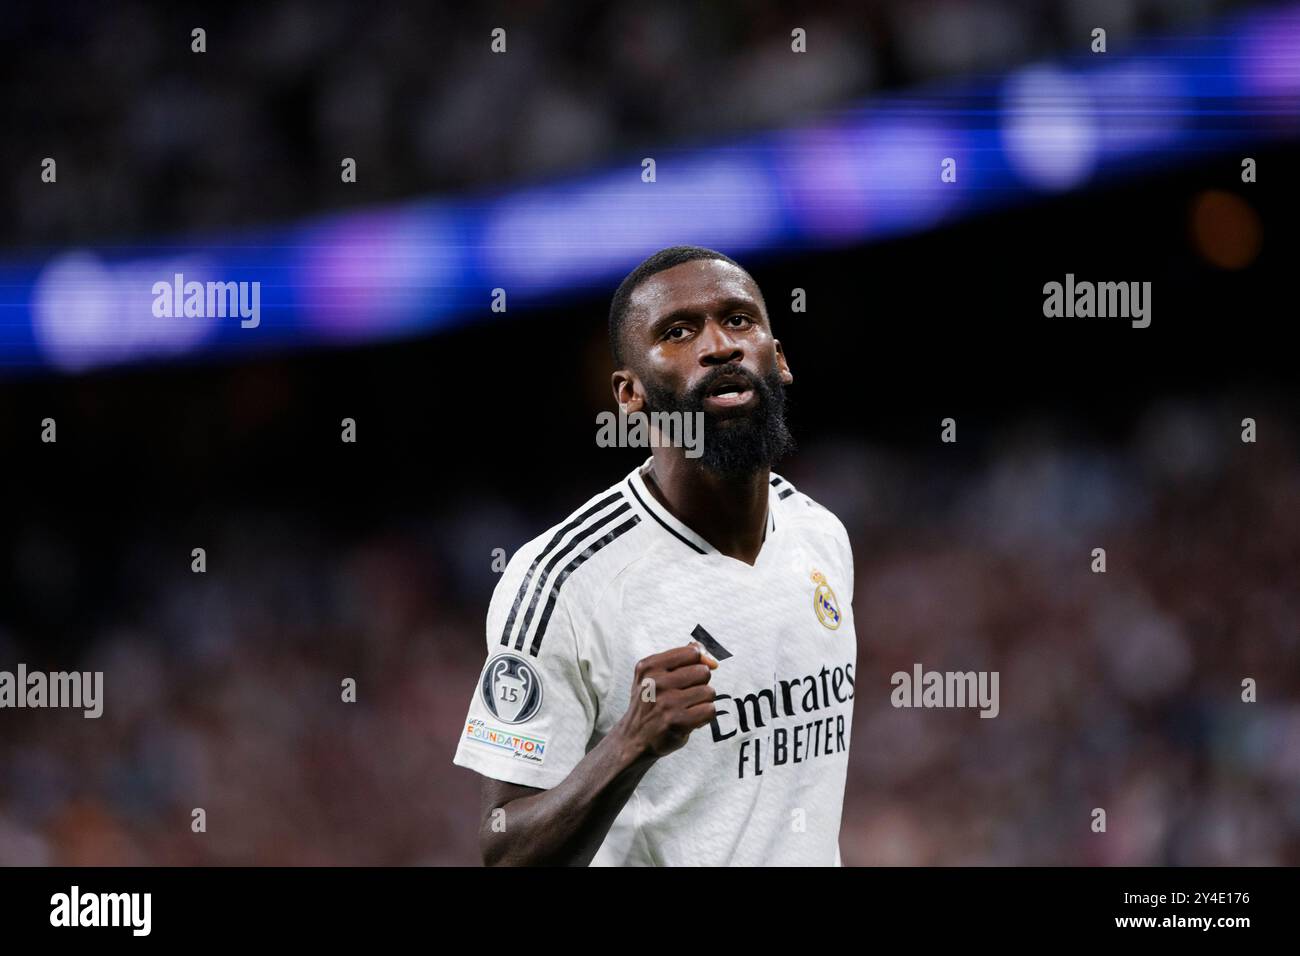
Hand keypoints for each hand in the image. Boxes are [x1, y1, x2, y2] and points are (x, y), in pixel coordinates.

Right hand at [616, 643, 717, 759]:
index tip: (691, 674)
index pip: (692, 653)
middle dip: (700, 683)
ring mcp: (666, 702)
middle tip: (684, 694)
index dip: (697, 663)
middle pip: (703, 672)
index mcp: (649, 666)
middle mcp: (655, 682)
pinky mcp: (676, 721)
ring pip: (708, 692)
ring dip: (703, 701)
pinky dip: (705, 716)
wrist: (634, 738)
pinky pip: (709, 710)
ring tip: (687, 707)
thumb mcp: (655, 674)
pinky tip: (691, 718)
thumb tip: (711, 660)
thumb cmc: (650, 702)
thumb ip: (682, 658)